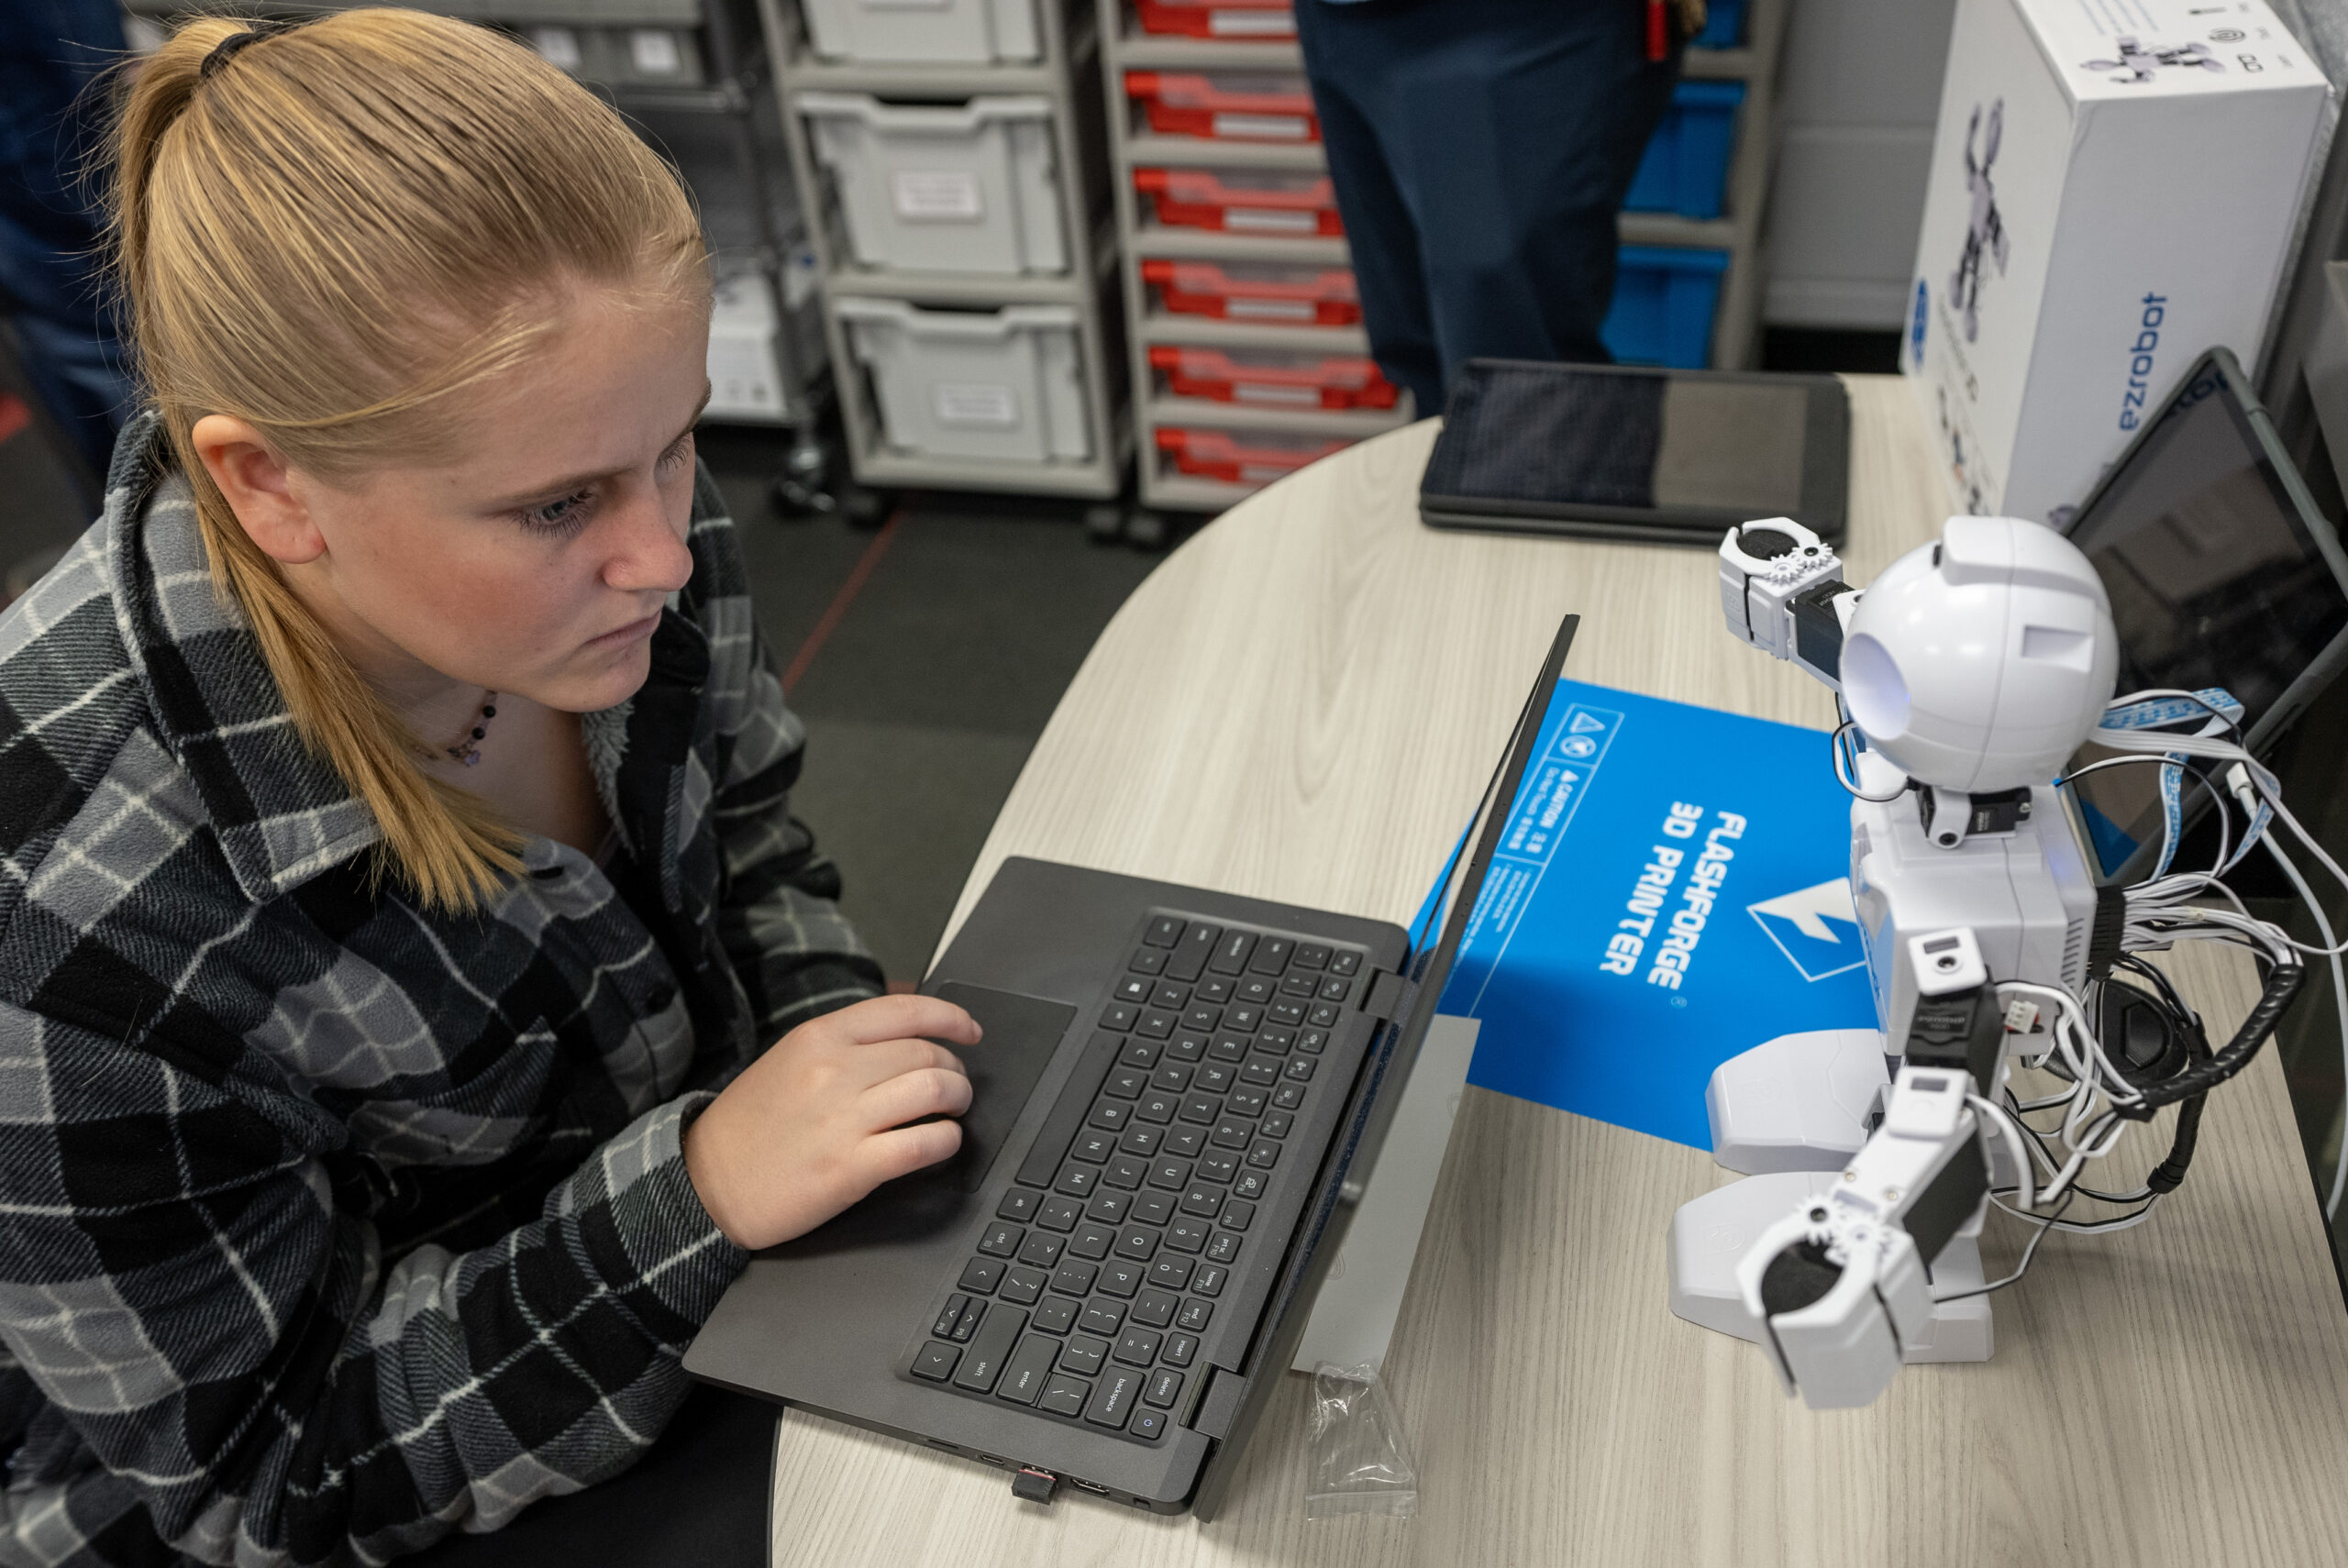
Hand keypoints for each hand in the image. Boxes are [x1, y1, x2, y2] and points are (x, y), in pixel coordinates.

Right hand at [684, 994, 980, 1249]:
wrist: (708, 1184)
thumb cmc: (750, 1125)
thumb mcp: (790, 1059)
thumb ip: (845, 1042)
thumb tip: (909, 1029)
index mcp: (820, 1036)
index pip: (906, 1010)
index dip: (951, 1017)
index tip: (970, 1030)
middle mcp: (834, 1070)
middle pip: (927, 1053)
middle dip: (956, 1069)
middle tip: (955, 1084)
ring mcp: (843, 1119)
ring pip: (935, 1090)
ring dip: (958, 1101)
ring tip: (953, 1112)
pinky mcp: (851, 1167)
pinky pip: (924, 1144)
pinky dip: (947, 1141)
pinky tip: (943, 1143)